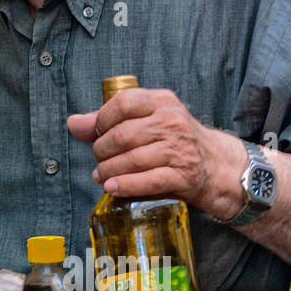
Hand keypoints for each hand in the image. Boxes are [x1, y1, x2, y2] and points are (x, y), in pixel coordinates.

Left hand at [66, 87, 246, 219]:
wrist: (217, 165)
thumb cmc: (174, 141)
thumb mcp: (147, 121)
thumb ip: (108, 121)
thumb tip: (73, 123)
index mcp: (162, 102)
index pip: (124, 103)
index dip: (102, 120)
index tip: (97, 134)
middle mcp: (173, 122)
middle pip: (123, 134)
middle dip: (102, 151)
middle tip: (98, 159)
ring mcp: (180, 150)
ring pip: (133, 159)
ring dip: (109, 170)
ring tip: (101, 176)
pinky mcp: (185, 176)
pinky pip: (148, 180)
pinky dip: (126, 185)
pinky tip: (112, 188)